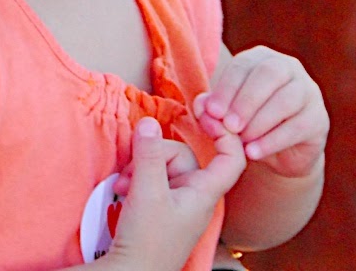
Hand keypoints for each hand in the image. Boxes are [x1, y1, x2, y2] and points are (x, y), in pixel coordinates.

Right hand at [105, 116, 245, 270]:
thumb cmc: (147, 241)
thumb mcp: (147, 191)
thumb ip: (150, 154)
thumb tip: (150, 122)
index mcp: (204, 193)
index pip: (232, 157)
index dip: (224, 131)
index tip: (203, 114)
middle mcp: (195, 195)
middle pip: (183, 154)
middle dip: (154, 155)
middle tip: (133, 172)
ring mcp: (178, 201)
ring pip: (163, 163)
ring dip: (140, 168)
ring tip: (125, 186)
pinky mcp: (162, 206)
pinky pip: (153, 177)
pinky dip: (137, 179)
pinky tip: (124, 190)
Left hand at [194, 46, 328, 179]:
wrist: (278, 151)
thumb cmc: (246, 122)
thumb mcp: (228, 112)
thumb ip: (212, 106)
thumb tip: (201, 105)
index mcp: (262, 58)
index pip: (244, 65)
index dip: (227, 87)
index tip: (212, 112)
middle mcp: (288, 68)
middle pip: (268, 75)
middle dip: (246, 101)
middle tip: (229, 126)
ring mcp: (308, 91)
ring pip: (286, 100)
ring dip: (260, 122)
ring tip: (241, 142)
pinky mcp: (318, 118)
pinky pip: (297, 127)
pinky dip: (273, 141)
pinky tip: (254, 153)